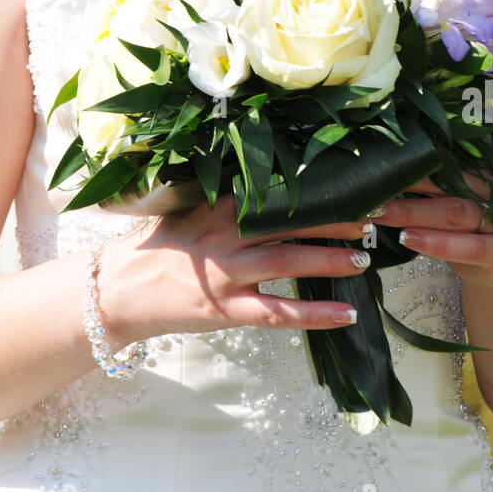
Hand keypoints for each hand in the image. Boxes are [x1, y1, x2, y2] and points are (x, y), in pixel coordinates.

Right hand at [94, 193, 375, 347]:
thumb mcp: (189, 209)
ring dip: (330, 259)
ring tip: (364, 259)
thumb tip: (274, 180)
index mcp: (218, 204)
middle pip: (289, 220)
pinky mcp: (226, 310)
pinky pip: (279, 312)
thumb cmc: (159, 247)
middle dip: (334, 218)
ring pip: (287, 261)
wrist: (119, 290)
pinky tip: (346, 314)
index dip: (314, 185)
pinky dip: (315, 313)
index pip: (274, 189)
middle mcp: (225, 234)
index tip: (348, 178)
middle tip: (373, 215)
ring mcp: (226, 273)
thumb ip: (227, 197)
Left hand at [365, 172, 492, 289]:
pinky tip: (409, 239)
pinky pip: (469, 246)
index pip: (447, 158)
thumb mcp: (453, 199)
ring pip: (454, 212)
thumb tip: (380, 165)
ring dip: (414, 213)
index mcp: (486, 167)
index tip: (378, 162)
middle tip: (369, 189)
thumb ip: (431, 182)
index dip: (412, 160)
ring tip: (381, 213)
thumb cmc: (467, 225)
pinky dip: (436, 243)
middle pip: (448, 183)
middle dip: (406, 185)